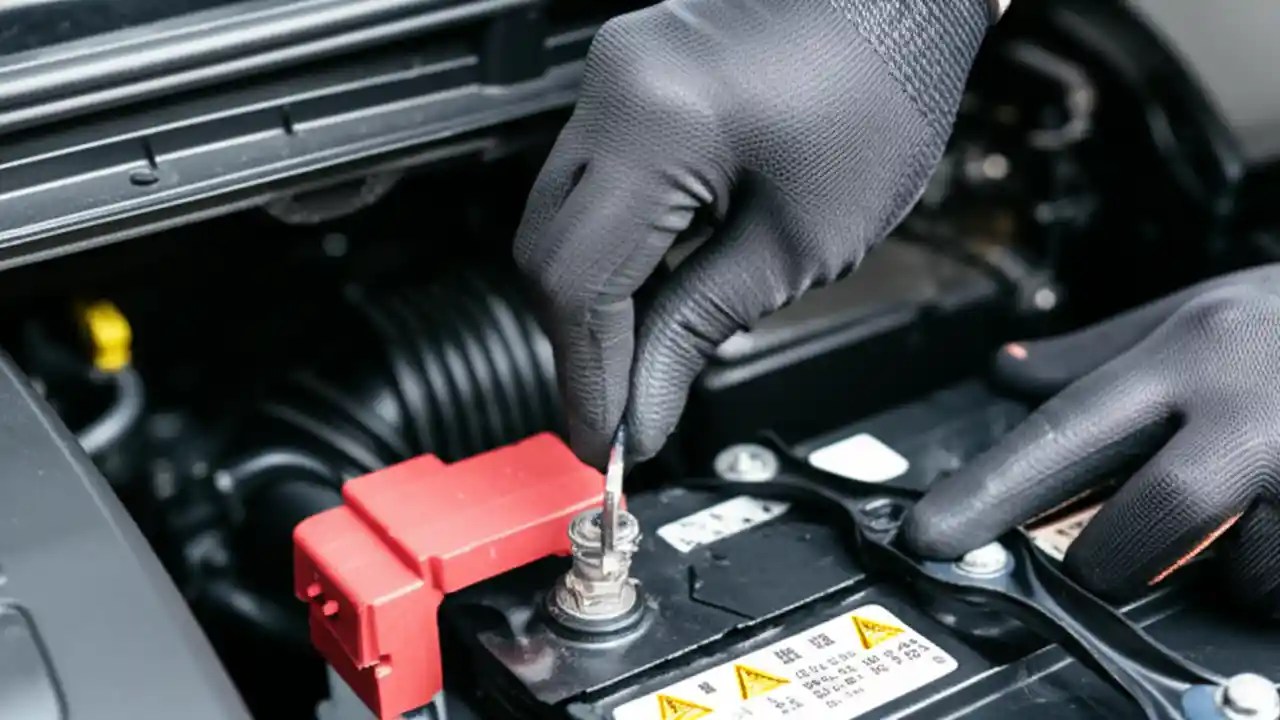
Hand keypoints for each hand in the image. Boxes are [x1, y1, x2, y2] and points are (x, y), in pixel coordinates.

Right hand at [514, 0, 988, 464]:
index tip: (609, 442)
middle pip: (546, 253)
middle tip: (618, 415)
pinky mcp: (625, 78)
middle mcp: (612, 88)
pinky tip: (642, 296)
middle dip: (577, 347)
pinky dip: (608, 248)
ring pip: (555, 219)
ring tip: (634, 368)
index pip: (580, 282)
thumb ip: (700, 327)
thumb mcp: (798, 239)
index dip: (588, 378)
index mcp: (657, 125)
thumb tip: (645, 408)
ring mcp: (611, 75)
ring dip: (590, 302)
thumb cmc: (883, 93)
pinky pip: (587, 180)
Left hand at [904, 265, 1279, 614]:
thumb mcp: (1203, 310)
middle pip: (1142, 526)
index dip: (986, 493)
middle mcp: (1247, 405)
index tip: (930, 539)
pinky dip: (1279, 571)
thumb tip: (1008, 373)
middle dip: (1111, 561)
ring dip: (1223, 568)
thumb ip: (1102, 351)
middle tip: (1103, 559)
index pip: (1061, 432)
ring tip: (1243, 518)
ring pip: (1236, 571)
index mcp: (1189, 350)